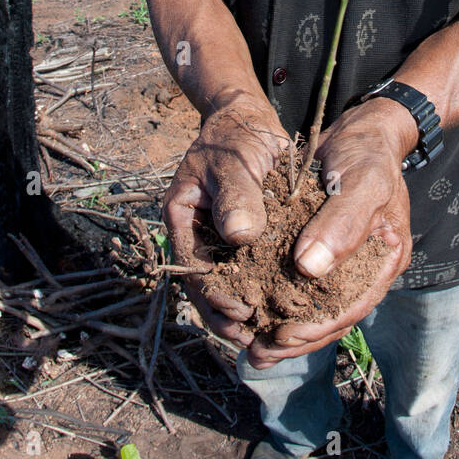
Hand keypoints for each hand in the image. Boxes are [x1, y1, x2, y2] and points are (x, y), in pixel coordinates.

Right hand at [162, 95, 289, 348]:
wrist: (249, 121)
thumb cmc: (236, 137)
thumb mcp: (234, 162)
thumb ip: (236, 196)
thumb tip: (239, 236)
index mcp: (181, 218)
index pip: (191, 266)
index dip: (213, 294)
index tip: (240, 310)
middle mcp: (197, 234)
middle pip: (204, 285)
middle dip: (224, 315)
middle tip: (251, 338)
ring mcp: (219, 238)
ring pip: (225, 284)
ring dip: (241, 310)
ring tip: (262, 336)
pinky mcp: (245, 238)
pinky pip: (247, 271)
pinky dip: (259, 290)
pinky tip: (277, 308)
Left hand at [244, 99, 413, 367]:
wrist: (361, 130)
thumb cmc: (369, 154)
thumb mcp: (363, 183)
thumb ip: (342, 224)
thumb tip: (311, 269)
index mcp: (386, 260)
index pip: (353, 306)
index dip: (319, 328)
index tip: (283, 337)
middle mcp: (365, 268)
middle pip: (330, 316)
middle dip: (295, 340)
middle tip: (258, 355)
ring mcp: (341, 260)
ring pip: (312, 305)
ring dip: (283, 328)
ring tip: (251, 348)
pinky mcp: (317, 249)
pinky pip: (298, 282)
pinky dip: (276, 297)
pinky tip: (250, 309)